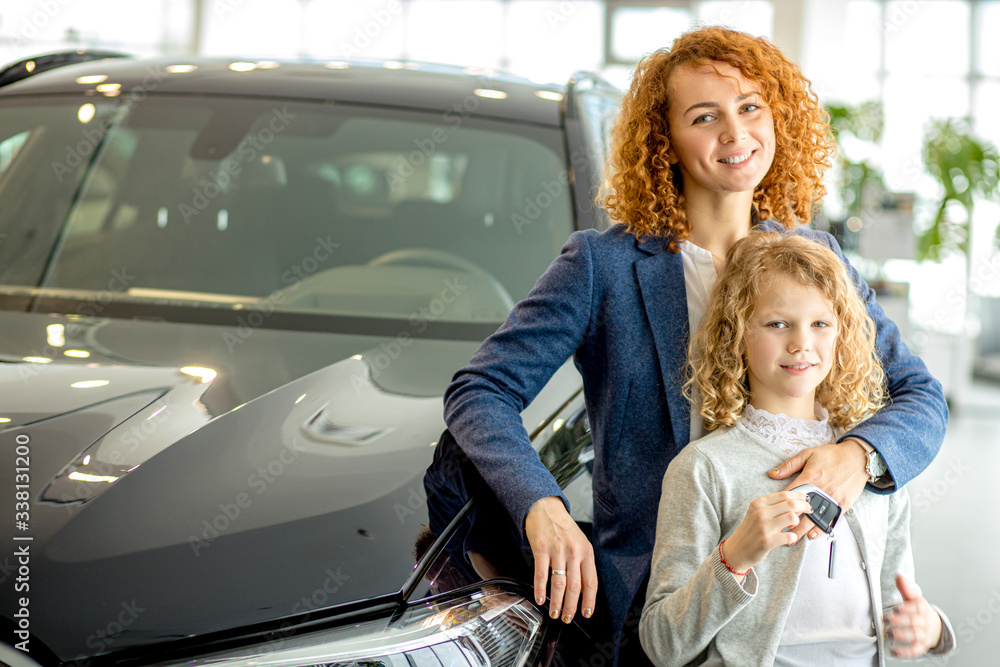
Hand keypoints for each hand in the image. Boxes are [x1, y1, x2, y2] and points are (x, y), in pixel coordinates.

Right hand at [524, 496, 597, 622]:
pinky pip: (541, 574)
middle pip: (575, 587)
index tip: (587, 613)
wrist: (545, 508)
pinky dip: (540, 590)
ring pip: (559, 584)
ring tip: (555, 613)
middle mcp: (574, 552)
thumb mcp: (580, 542)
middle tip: (567, 618)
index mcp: (586, 551)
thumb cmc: (563, 527)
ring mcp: (557, 550)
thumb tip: (581, 590)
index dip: (589, 600)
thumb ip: (582, 564)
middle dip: (571, 607)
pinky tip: (539, 598)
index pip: (591, 581)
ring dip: (557, 603)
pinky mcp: (541, 549)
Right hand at [722, 491, 812, 572]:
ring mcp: (763, 527)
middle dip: (805, 506)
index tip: (806, 498)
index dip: (799, 495)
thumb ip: (773, 507)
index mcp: (758, 503)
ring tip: (793, 526)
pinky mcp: (767, 541)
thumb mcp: (757, 513)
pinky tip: (789, 538)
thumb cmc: (750, 531)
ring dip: (798, 522)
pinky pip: (790, 536)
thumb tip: (795, 502)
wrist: (736, 550)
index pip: (784, 494)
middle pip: (791, 504)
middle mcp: (760, 513)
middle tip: (809, 510)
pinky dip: (793, 537)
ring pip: (792, 517)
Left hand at [768, 439, 867, 540]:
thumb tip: (772, 474)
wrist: (857, 457)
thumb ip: (789, 465)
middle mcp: (820, 490)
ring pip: (815, 518)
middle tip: (778, 531)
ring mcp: (832, 499)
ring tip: (791, 538)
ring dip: (802, 530)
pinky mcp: (843, 504)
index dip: (780, 506)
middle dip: (789, 523)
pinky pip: (830, 519)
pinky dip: (821, 528)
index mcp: (809, 478)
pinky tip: (812, 534)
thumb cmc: (831, 455)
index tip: (772, 515)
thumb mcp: (808, 454)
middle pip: (801, 511)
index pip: (790, 495)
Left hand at [884, 574, 942, 657]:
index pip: (917, 608)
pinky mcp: (920, 647)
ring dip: (899, 635)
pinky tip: (892, 651)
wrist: (933, 627)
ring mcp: (923, 636)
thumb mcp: (913, 598)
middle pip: (913, 622)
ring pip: (913, 636)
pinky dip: (904, 653)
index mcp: (922, 609)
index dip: (906, 608)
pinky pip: (914, 651)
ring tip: (887, 633)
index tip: (895, 608)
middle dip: (899, 621)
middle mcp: (924, 622)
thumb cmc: (918, 611)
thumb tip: (897, 575)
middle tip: (886, 619)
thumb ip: (905, 588)